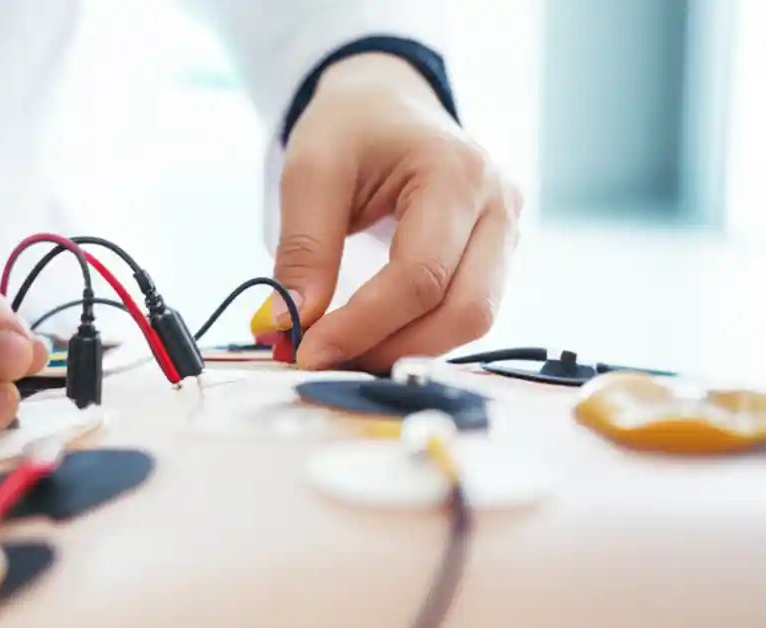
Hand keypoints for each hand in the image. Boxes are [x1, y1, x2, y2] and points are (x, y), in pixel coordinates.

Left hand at [272, 53, 521, 370]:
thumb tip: (287, 325)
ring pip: (473, 321)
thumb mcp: (311, 170)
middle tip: (324, 360)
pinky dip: (418, 335)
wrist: (385, 100)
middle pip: (464, 311)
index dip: (363, 326)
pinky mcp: (497, 254)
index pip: (419, 277)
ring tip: (343, 352)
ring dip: (406, 350)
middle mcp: (499, 205)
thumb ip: (303, 249)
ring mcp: (507, 231)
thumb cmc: (350, 126)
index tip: (307, 352)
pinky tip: (371, 338)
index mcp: (458, 174)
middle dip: (391, 348)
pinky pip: (466, 311)